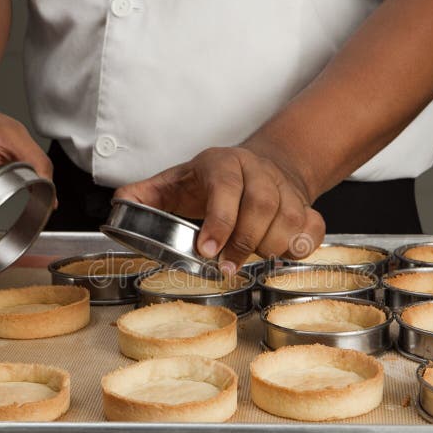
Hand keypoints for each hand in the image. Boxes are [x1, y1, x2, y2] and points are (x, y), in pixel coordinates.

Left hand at [114, 146, 325, 273]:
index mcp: (223, 164)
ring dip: (270, 247)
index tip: (207, 251)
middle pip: (261, 206)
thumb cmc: (214, 180)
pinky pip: (313, 228)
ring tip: (251, 258)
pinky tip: (282, 253)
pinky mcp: (306, 205)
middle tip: (226, 268)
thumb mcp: (177, 180)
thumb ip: (147, 193)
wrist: (264, 165)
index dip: (219, 221)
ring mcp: (285, 189)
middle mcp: (258, 172)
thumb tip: (119, 204)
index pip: (226, 188)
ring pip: (289, 220)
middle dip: (243, 243)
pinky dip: (300, 246)